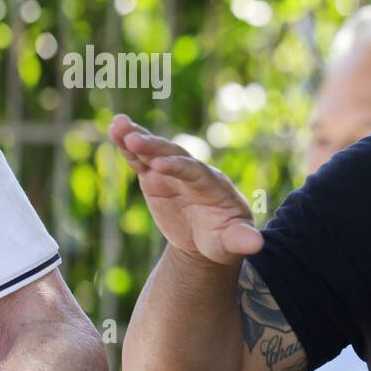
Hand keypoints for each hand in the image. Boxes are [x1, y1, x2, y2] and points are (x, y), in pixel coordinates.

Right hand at [109, 114, 262, 265]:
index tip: (159, 166)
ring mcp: (174, 172)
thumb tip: (256, 244)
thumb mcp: (233, 243)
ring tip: (119, 125)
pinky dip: (128, 146)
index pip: (195, 173)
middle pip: (174, 155)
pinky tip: (115, 129)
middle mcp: (194, 173)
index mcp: (214, 187)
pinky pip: (141, 159)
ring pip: (156, 151)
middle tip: (134, 140)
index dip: (178, 167)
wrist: (206, 240)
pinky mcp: (156, 176)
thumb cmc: (224, 241)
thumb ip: (241, 240)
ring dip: (138, 138)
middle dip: (155, 148)